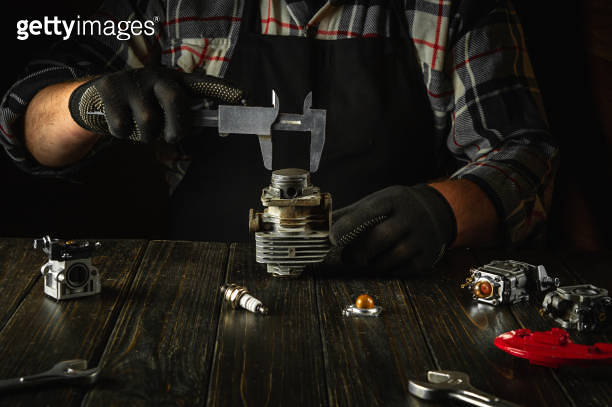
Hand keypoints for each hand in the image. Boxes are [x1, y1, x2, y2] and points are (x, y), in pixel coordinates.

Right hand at [68, 67, 244, 142]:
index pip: (204, 84)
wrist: (99, 98)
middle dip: (176, 127)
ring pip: (149, 121)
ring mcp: (133, 79)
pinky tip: (121, 123)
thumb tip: (212, 129)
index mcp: (176, 80)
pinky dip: (124, 134)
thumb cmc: (143, 109)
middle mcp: (157, 74)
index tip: (246, 97)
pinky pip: (123, 127)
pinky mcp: (110, 88)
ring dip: (147, 136)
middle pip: (176, 101)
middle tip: (172, 137)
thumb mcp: (164, 111)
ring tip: (141, 127)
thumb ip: (185, 119)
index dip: (225, 90)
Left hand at [330, 184, 456, 271]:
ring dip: (371, 263)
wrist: (438, 211)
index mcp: (392, 200)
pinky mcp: (426, 258)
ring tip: (368, 258)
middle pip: (379, 238)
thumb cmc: (397, 208)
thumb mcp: (378, 202)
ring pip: (389, 259)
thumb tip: (320, 226)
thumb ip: (350, 215)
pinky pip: (399, 271)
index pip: (368, 212)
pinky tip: (385, 261)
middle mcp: (409, 218)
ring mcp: (420, 238)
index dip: (348, 225)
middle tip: (348, 257)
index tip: (331, 238)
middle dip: (358, 252)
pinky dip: (386, 270)